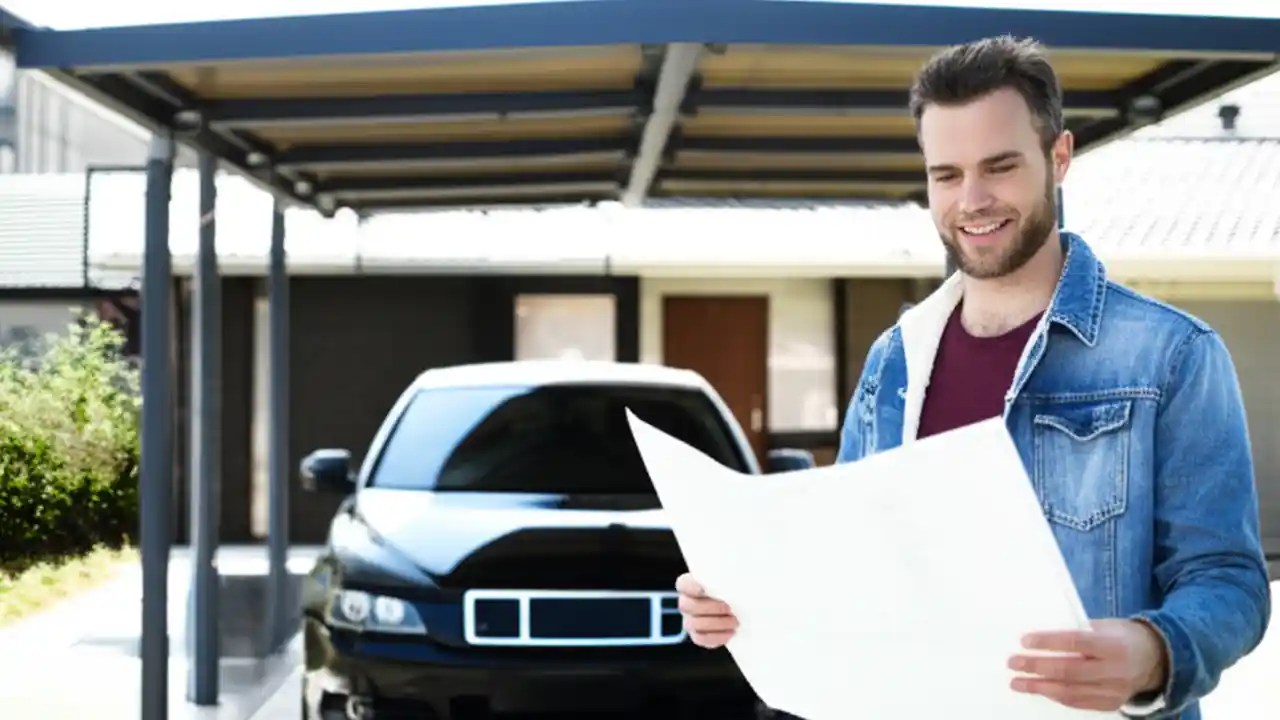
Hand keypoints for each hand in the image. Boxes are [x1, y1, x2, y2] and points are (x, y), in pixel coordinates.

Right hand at [675, 573, 738, 648]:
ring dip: (716, 623)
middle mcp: (686, 603)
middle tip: (729, 608)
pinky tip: (731, 632)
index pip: (683, 584)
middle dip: (709, 607)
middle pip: (687, 605)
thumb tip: (736, 584)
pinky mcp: (697, 635)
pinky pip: (701, 639)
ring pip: (694, 624)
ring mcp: (689, 621)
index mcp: (689, 585)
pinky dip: (717, 637)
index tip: (704, 589)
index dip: (691, 587)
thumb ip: (727, 581)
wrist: (736, 609)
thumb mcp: (729, 582)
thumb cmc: (732, 590)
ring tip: (734, 621)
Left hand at [1008, 619, 1168, 710]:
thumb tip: (1042, 638)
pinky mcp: (1111, 703)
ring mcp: (1114, 691)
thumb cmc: (1122, 636)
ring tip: (1018, 682)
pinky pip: (1079, 702)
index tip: (1025, 641)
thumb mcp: (1105, 626)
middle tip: (1013, 663)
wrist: (1155, 659)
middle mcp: (1115, 670)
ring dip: (1040, 687)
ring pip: (1071, 691)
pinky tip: (1040, 690)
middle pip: (1069, 670)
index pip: (1076, 643)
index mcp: (1113, 645)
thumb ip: (1078, 632)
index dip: (1049, 642)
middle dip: (1037, 667)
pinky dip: (1057, 696)